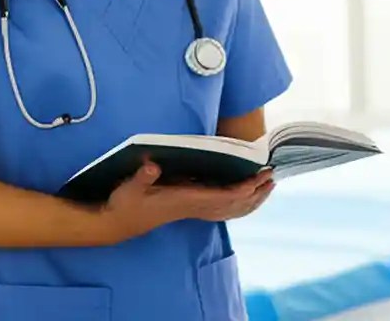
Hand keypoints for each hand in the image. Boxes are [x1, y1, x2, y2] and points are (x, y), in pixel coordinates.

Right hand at [98, 161, 274, 243]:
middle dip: (255, 191)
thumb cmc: (124, 203)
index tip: (258, 177)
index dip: (241, 188)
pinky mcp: (190, 208)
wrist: (117, 223)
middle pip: (233, 204)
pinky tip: (247, 194)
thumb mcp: (128, 188)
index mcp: (184, 200)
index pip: (220, 197)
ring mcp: (193, 209)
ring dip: (251, 198)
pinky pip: (222, 208)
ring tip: (268, 184)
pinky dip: (239, 202)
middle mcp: (193, 207)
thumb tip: (152, 165)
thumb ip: (141, 177)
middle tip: (273, 175)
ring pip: (230, 208)